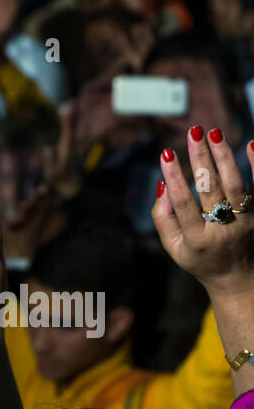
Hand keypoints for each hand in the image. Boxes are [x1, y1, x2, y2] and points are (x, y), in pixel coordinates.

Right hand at [154, 131, 253, 301]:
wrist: (239, 275)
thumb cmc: (200, 257)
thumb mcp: (174, 247)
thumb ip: (164, 218)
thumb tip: (163, 184)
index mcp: (197, 241)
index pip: (184, 205)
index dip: (175, 179)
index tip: (167, 154)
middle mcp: (223, 230)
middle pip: (211, 190)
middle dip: (201, 159)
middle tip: (194, 133)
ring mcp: (246, 221)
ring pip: (235, 184)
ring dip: (225, 156)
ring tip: (214, 133)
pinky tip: (251, 143)